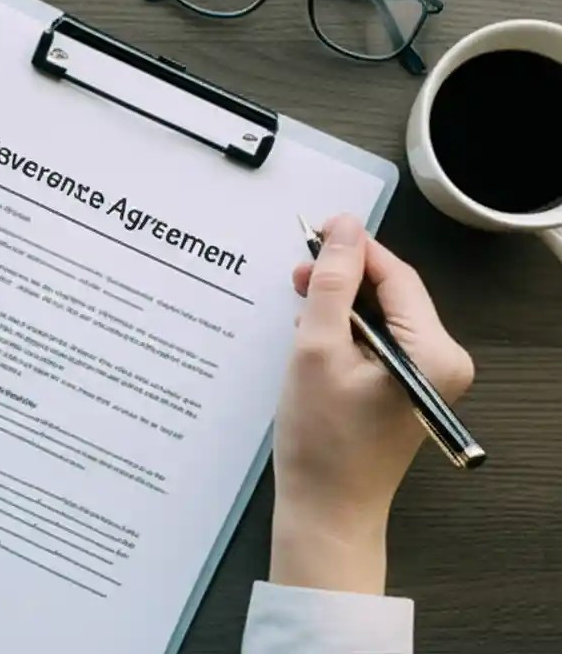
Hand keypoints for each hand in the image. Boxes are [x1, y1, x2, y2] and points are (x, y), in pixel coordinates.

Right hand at [270, 214, 474, 594]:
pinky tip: (312, 339)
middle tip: (296, 273)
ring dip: (338, 307)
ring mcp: (426, 378)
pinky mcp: (405, 389)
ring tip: (298, 309)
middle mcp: (443, 362)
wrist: (326, 509)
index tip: (316, 230)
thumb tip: (343, 229)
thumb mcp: (316, 349)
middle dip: (342, 280)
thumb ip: (330, 284)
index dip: (354, 249)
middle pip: (392, 295)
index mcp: (434, 352)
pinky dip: (344, 334)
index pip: (396, 276)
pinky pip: (376, 343)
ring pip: (380, 318)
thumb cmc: (322, 441)